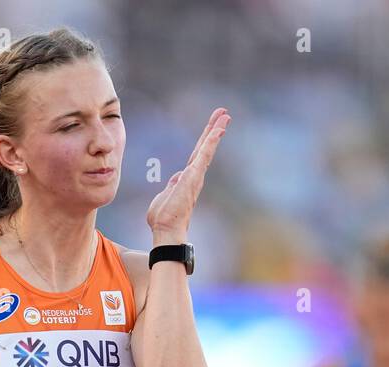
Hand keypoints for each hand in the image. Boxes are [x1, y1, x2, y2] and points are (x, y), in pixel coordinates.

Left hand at [147, 107, 230, 244]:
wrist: (165, 230)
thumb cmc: (162, 219)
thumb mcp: (163, 197)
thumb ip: (170, 186)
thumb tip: (175, 179)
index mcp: (186, 179)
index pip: (197, 155)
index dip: (204, 141)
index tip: (212, 128)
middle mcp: (195, 176)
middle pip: (205, 147)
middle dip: (214, 129)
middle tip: (224, 113)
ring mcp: (195, 176)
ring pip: (207, 148)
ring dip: (216, 131)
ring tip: (225, 115)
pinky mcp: (194, 177)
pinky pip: (204, 156)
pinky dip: (211, 142)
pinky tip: (218, 130)